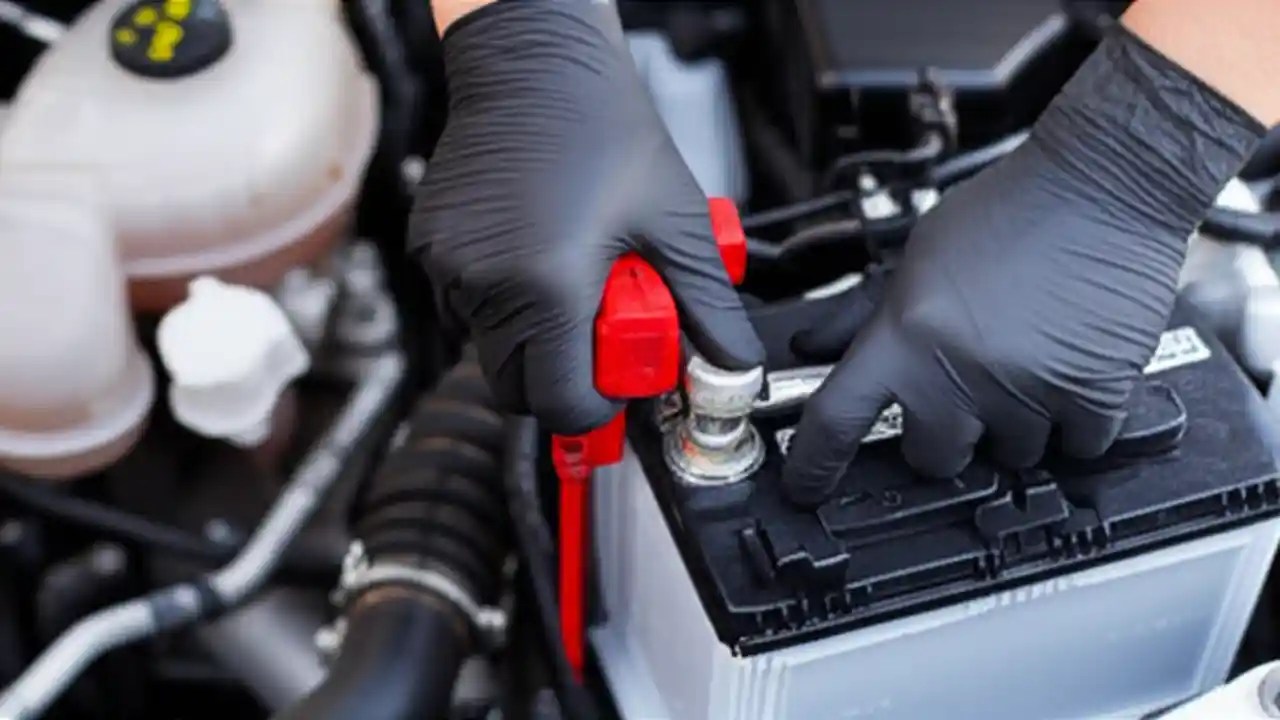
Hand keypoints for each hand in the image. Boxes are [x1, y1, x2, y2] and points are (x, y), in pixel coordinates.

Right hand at [409, 1, 762, 434]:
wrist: (537, 62)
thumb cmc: (606, 129)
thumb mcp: (677, 226)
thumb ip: (709, 310)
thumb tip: (732, 370)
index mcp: (547, 287)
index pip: (561, 403)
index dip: (595, 409)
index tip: (618, 387)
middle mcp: (487, 285)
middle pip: (517, 389)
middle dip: (563, 379)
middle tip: (600, 330)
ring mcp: (449, 267)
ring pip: (489, 351)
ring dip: (533, 339)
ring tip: (570, 276)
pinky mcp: (429, 248)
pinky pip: (464, 310)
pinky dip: (501, 306)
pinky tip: (535, 257)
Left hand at [783, 29, 1263, 507]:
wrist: (1104, 184)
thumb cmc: (1011, 211)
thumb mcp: (917, 255)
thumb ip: (862, 312)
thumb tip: (812, 348)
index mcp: (904, 334)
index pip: (836, 420)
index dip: (814, 466)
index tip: (807, 488)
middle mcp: (959, 371)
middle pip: (932, 459)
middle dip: (943, 436)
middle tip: (963, 392)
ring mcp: (1025, 390)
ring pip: (1009, 456)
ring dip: (1015, 426)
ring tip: (1027, 363)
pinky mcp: (1091, 397)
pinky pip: (1076, 448)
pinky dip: (1075, 424)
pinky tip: (1069, 374)